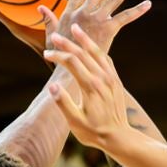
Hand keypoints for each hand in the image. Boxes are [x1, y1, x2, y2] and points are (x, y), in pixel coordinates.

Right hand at [0, 0, 149, 56]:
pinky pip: (125, 17)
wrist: (70, 68)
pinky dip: (137, 10)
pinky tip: (148, 3)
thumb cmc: (59, 57)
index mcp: (71, 14)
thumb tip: (41, 7)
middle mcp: (85, 13)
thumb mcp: (51, 37)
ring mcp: (97, 19)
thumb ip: (48, 20)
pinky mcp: (108, 29)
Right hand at [45, 26, 134, 151]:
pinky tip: (91, 46)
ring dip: (85, 40)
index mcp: (90, 87)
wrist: (119, 137)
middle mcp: (102, 79)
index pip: (71, 63)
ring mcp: (111, 79)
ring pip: (97, 53)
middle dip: (67, 43)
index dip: (57, 56)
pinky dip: (98, 50)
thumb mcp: (75, 122)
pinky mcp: (116, 81)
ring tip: (75, 28)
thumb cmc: (94, 132)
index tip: (46, 54)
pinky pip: (107, 60)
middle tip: (55, 36)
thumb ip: (63, 104)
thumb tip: (52, 86)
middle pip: (83, 54)